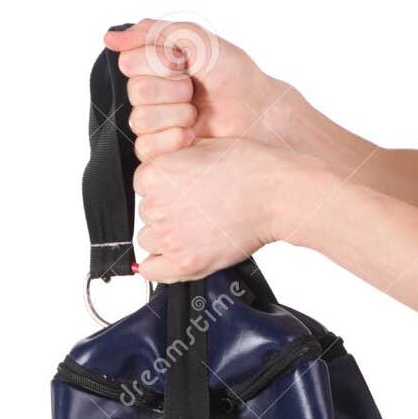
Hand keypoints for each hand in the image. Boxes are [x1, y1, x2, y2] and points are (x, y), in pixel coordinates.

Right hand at [105, 18, 291, 162]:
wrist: (256, 114)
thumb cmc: (233, 76)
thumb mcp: (196, 39)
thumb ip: (154, 32)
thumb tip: (111, 39)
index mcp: (155, 65)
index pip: (130, 62)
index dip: (159, 63)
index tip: (184, 62)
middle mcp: (152, 94)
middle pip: (135, 91)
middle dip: (171, 89)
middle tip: (193, 90)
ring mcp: (155, 125)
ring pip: (139, 120)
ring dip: (175, 114)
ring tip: (196, 114)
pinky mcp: (160, 154)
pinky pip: (145, 148)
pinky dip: (171, 139)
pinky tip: (191, 136)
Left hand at [134, 138, 311, 281]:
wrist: (273, 195)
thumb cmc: (249, 169)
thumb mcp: (204, 148)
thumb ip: (175, 162)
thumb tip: (161, 175)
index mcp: (157, 173)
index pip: (143, 185)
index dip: (162, 187)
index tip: (178, 191)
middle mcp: (157, 206)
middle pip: (147, 213)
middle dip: (166, 211)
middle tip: (194, 209)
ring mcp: (169, 237)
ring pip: (149, 240)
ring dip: (164, 237)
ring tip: (193, 229)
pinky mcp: (184, 262)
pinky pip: (152, 270)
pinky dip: (160, 265)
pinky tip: (175, 255)